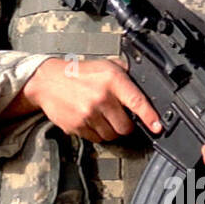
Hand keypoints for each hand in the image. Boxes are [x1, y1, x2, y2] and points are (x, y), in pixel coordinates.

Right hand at [15, 57, 162, 142]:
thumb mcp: (105, 65)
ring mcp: (88, 114)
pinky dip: (97, 133)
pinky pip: (96, 139)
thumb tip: (145, 82)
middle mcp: (101, 97)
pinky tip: (90, 119)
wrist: (47, 81)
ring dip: (111, 130)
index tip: (157, 126)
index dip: (149, 117)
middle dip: (125, 124)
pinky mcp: (77, 126)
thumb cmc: (78, 73)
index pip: (136, 101)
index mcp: (111, 80)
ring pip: (112, 135)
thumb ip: (125, 72)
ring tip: (101, 116)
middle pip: (126, 126)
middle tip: (117, 115)